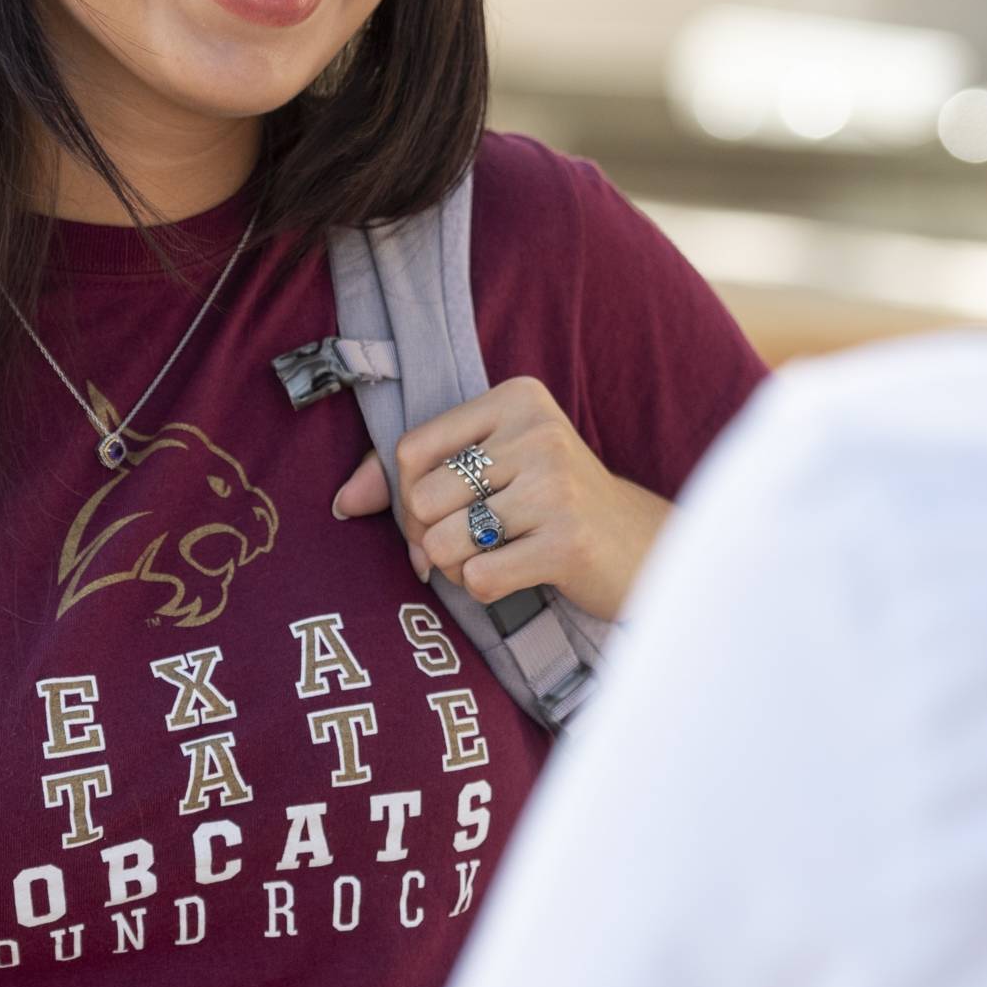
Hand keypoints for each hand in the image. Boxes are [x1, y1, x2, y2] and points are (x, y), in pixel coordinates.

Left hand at [330, 376, 669, 621]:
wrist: (642, 545)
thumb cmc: (551, 502)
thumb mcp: (493, 464)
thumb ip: (414, 474)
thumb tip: (343, 502)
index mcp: (516, 399)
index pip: (411, 450)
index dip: (406, 497)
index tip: (434, 516)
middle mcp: (536, 432)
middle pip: (422, 499)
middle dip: (429, 538)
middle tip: (465, 545)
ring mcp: (554, 487)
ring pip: (445, 542)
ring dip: (455, 566)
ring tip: (491, 557)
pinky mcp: (567, 543)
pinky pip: (478, 577)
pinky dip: (483, 587)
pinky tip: (516, 574)